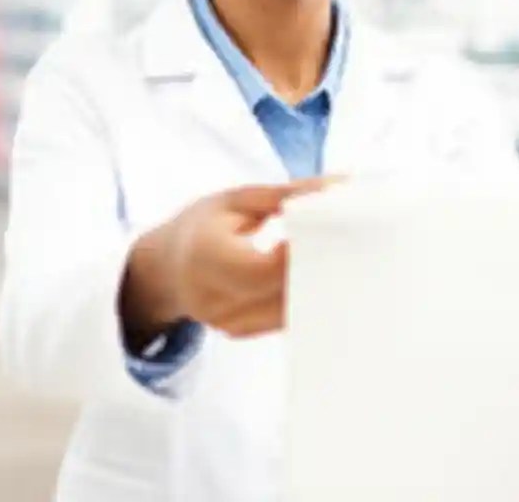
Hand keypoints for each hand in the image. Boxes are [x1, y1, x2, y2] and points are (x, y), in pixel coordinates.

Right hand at [121, 179, 330, 343]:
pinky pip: (281, 320)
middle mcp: (211, 298)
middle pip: (281, 293)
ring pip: (287, 312)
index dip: (302, 255)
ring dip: (318, 287)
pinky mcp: (238, 332)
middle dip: (319, 269)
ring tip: (343, 258)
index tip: (334, 231)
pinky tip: (324, 278)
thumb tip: (340, 186)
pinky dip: (304, 299)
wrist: (165, 266)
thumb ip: (289, 195)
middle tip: (352, 245)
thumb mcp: (239, 199)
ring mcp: (224, 322)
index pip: (264, 268)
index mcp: (206, 257)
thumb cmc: (205, 224)